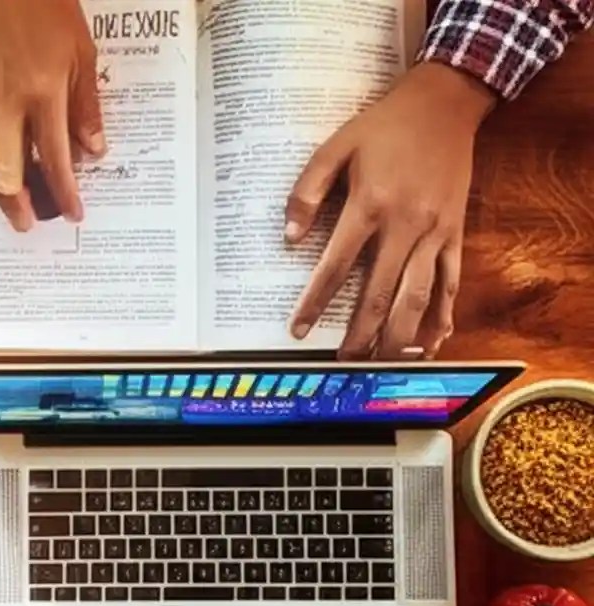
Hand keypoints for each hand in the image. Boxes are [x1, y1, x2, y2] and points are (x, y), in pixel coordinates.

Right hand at [0, 0, 104, 230]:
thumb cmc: (47, 9)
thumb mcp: (82, 53)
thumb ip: (86, 107)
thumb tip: (92, 151)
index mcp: (43, 94)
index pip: (55, 160)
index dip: (65, 194)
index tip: (73, 212)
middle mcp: (5, 101)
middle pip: (5, 173)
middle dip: (18, 205)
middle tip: (28, 219)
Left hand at [285, 62, 496, 358]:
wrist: (445, 103)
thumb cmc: (384, 125)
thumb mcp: (335, 146)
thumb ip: (307, 191)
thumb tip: (289, 237)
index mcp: (369, 205)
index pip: (336, 267)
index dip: (314, 303)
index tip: (298, 331)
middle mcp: (405, 225)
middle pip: (380, 294)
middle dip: (360, 334)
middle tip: (342, 362)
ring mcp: (435, 232)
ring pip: (418, 296)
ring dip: (399, 336)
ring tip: (381, 362)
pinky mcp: (456, 232)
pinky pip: (452, 282)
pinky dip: (444, 315)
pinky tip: (433, 341)